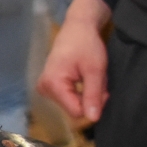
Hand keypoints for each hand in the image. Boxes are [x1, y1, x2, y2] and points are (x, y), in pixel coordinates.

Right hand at [38, 0, 111, 120]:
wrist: (77, 27)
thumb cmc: (87, 44)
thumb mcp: (95, 70)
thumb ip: (93, 95)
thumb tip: (93, 119)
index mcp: (53, 84)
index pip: (77, 112)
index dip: (93, 103)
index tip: (102, 88)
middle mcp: (44, 88)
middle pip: (74, 109)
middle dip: (90, 98)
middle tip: (96, 79)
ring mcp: (45, 87)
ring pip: (73, 104)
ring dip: (87, 93)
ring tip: (89, 75)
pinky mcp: (49, 86)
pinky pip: (69, 98)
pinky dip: (81, 90)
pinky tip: (82, 76)